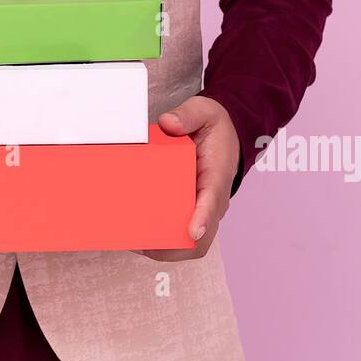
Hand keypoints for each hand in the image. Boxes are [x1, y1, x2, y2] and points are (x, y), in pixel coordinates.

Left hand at [138, 95, 238, 261]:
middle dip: (175, 246)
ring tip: (134, 244)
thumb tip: (169, 124)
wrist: (226, 135)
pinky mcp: (191, 212)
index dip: (203, 217)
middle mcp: (213, 200)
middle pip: (202, 236)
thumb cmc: (214, 127)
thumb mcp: (205, 111)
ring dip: (165, 250)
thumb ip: (188, 115)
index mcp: (218, 175)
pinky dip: (162, 243)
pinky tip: (137, 239)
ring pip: (190, 244)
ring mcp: (203, 210)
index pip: (214, 200)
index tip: (192, 231)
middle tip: (144, 244)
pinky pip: (180, 236)